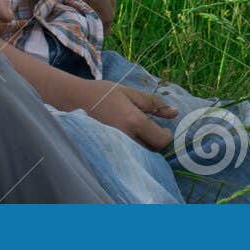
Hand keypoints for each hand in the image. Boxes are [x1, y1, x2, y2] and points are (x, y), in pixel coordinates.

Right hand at [63, 76, 177, 151]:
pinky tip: (128, 138)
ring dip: (145, 146)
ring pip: (141, 155)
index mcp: (133, 121)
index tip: (164, 128)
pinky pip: (128, 156)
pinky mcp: (109, 151)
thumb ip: (153, 104)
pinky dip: (133, 150)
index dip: (167, 135)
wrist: (74, 100)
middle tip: (151, 129)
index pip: (161, 140)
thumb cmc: (103, 93)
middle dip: (156, 141)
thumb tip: (175, 113)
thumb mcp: (129, 93)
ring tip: (138, 132)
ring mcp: (116, 147)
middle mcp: (126, 138)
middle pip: (152, 150)